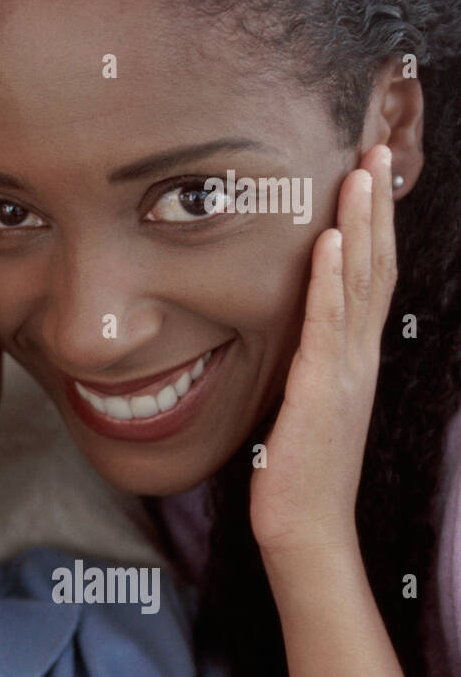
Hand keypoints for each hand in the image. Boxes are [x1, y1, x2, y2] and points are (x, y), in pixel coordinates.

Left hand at [249, 146, 395, 554]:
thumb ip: (309, 364)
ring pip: (358, 283)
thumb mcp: (306, 403)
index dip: (374, 226)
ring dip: (361, 224)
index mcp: (355, 358)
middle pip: (375, 266)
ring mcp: (345, 370)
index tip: (372, 177)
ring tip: (362, 172)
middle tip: (378, 150)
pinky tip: (330, 239)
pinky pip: (327, 322)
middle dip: (377, 207)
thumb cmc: (299, 470)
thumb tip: (297, 337)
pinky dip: (330, 277)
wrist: (304, 526)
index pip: (369, 278)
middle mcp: (359, 356)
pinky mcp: (320, 388)